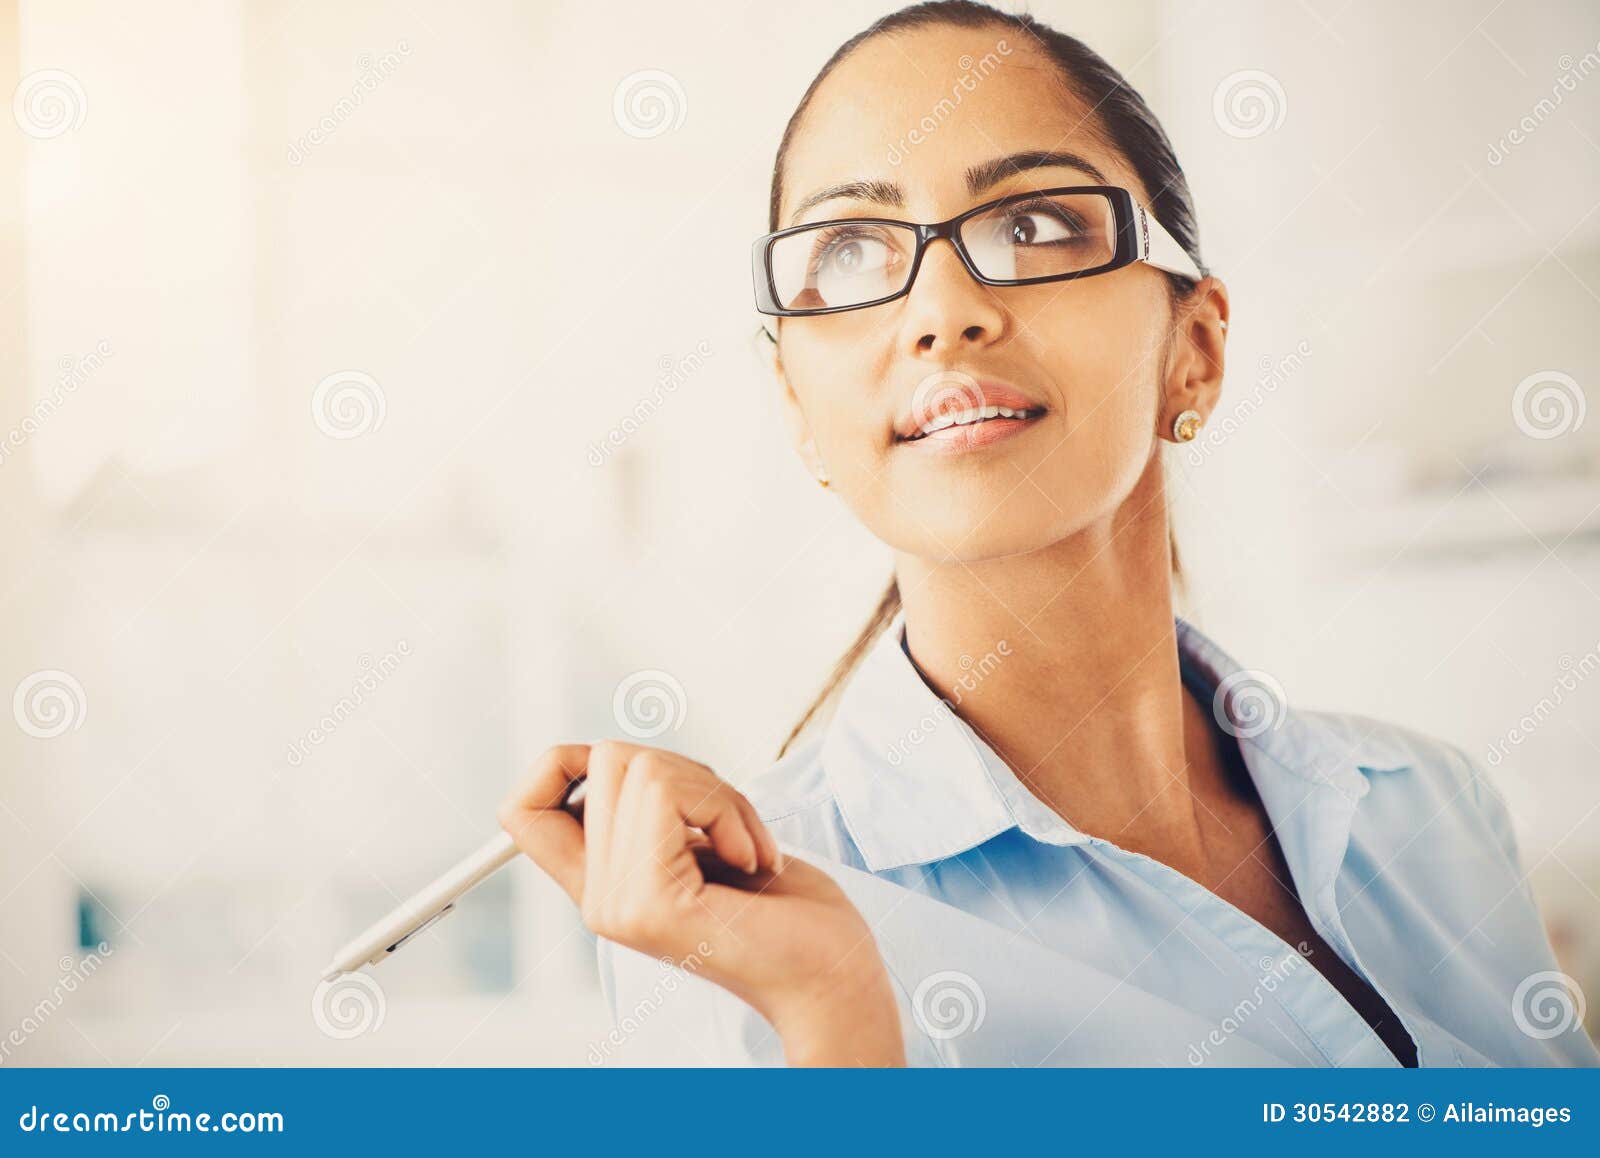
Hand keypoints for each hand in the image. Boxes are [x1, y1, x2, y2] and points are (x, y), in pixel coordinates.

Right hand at [497, 741, 903, 1065]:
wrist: (833, 978)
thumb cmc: (788, 911)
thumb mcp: (705, 844)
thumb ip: (654, 811)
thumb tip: (613, 753)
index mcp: (606, 887)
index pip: (519, 811)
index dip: (562, 762)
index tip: (642, 775)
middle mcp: (599, 900)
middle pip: (601, 758)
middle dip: (686, 767)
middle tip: (731, 826)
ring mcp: (619, 903)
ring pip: (639, 765)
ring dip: (717, 790)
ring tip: (749, 847)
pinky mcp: (651, 900)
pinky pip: (667, 791)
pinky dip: (726, 807)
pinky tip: (753, 860)